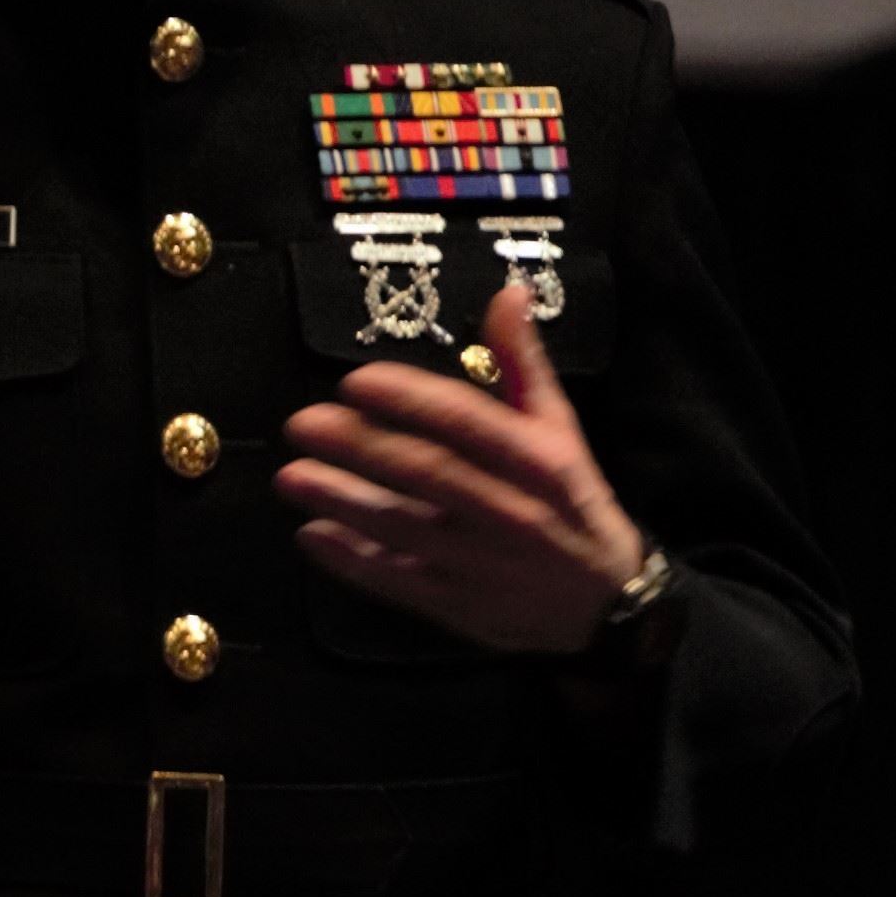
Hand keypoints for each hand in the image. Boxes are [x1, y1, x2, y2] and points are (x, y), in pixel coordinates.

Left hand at [279, 273, 650, 652]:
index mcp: (538, 461)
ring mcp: (481, 562)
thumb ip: (523, 364)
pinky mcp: (458, 604)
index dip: (410, 400)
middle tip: (303, 422)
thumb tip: (506, 293)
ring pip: (403, 528)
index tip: (357, 380)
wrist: (604, 600)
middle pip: (426, 473)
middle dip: (360, 446)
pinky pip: (398, 581)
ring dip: (341, 501)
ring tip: (290, 475)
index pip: (467, 423)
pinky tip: (312, 534)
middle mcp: (510, 511)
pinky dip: (352, 561)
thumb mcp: (559, 428)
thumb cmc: (570, 499)